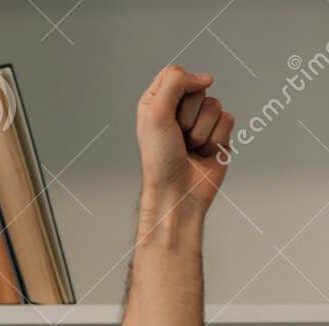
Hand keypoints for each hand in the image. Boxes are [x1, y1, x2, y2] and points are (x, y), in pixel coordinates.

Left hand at [136, 65, 233, 218]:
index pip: (175, 74)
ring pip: (215, 105)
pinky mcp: (218, 133)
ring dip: (202, 130)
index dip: (180, 87)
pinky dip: (216, 138)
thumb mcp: (156, 115)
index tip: (172, 109)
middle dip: (189, 114)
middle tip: (178, 135)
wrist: (179, 191)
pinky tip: (203, 153)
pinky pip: (228, 120)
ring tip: (189, 147)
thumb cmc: (161, 159)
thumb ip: (175, 84)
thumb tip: (206, 77)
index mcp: (156, 103)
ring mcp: (199, 122)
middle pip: (199, 88)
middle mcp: (177, 110)